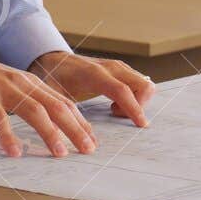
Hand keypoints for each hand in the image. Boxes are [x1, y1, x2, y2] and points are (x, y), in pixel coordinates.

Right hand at [0, 47, 95, 158]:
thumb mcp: (14, 89)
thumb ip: (32, 103)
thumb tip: (53, 128)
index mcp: (33, 83)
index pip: (64, 103)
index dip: (80, 122)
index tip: (92, 141)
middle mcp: (23, 83)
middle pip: (56, 106)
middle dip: (75, 128)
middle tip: (88, 149)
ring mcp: (4, 87)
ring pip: (33, 110)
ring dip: (49, 132)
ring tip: (59, 152)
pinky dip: (8, 134)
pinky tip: (14, 151)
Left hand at [30, 51, 153, 129]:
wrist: (55, 60)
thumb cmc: (55, 79)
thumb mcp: (56, 99)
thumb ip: (65, 117)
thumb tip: (76, 139)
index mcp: (94, 74)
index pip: (122, 90)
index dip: (134, 108)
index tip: (141, 125)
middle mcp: (110, 67)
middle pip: (143, 85)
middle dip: (139, 106)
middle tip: (115, 113)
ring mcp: (118, 67)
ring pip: (145, 84)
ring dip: (137, 102)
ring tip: (113, 109)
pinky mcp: (122, 69)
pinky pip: (140, 83)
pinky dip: (135, 97)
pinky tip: (115, 102)